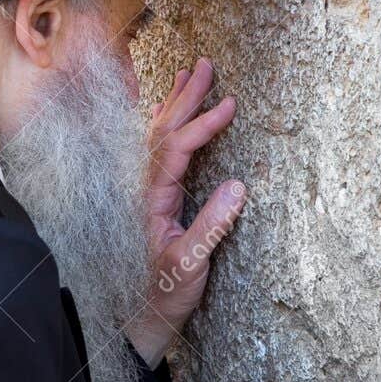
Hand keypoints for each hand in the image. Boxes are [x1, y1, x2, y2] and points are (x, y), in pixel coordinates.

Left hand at [127, 58, 245, 366]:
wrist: (141, 316)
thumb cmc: (165, 293)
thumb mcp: (191, 263)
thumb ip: (212, 226)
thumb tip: (239, 186)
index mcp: (151, 198)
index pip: (176, 148)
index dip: (203, 124)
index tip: (230, 105)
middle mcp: (144, 188)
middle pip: (163, 131)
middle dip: (186, 97)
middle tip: (206, 65)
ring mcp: (146, 192)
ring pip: (158, 136)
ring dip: (175, 104)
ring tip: (190, 74)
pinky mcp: (153, 199)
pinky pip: (156, 152)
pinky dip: (164, 126)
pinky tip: (164, 111)